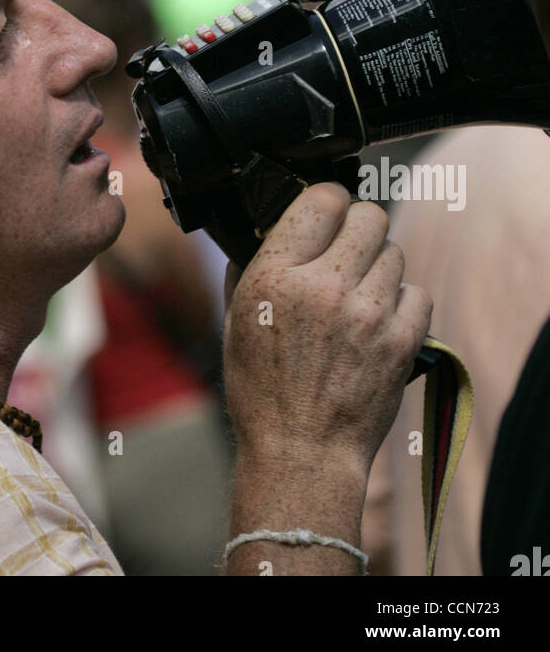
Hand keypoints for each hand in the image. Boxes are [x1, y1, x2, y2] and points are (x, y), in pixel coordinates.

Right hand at [222, 182, 431, 479]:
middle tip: (348, 251)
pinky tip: (382, 318)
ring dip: (379, 267)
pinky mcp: (401, 340)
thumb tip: (266, 231)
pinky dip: (403, 302)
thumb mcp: (234, 321)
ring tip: (361, 295)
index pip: (323, 198)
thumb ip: (250, 268)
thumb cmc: (262, 392)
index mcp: (276, 276)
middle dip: (359, 228)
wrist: (302, 453)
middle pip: (370, 215)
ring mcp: (367, 313)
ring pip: (395, 253)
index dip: (328, 201)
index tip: (327, 213)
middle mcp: (324, 286)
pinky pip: (418, 292)